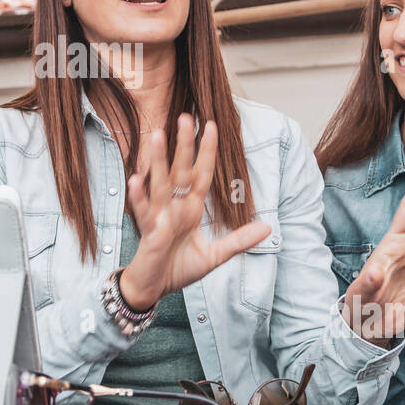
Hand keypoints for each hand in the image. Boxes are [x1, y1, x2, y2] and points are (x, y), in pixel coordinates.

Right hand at [118, 114, 270, 310]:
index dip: (207, 152)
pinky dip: (139, 197)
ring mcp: (160, 217)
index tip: (211, 126)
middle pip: (180, 170)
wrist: (154, 288)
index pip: (202, 174)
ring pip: (160, 184)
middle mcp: (175, 207)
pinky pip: (144, 211)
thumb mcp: (214, 255)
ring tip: (158, 135)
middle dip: (183, 145)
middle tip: (186, 116)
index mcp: (191, 209)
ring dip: (159, 160)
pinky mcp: (148, 232)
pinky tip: (136, 179)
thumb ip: (238, 240)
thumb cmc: (178, 268)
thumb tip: (268, 228)